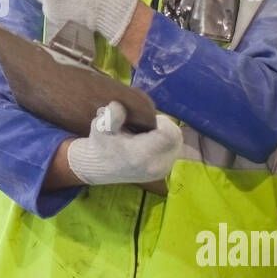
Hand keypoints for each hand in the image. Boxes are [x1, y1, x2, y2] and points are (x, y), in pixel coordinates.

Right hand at [65, 100, 181, 186]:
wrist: (99, 168)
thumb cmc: (101, 146)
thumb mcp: (100, 127)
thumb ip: (110, 116)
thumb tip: (119, 105)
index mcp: (142, 156)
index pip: (169, 134)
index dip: (161, 121)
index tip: (145, 120)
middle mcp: (156, 166)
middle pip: (176, 137)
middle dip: (164, 126)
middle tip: (146, 125)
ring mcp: (162, 171)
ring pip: (177, 143)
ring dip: (165, 133)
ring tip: (146, 133)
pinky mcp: (164, 172)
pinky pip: (173, 150)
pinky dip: (165, 142)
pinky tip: (149, 142)